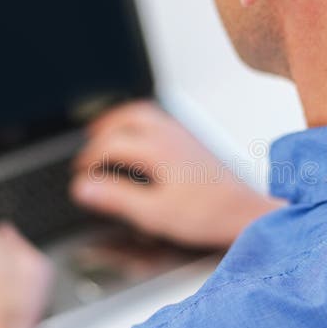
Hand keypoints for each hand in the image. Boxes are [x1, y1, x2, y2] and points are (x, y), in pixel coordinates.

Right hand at [71, 100, 282, 249]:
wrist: (245, 214)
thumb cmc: (209, 214)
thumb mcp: (154, 213)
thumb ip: (116, 199)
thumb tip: (85, 188)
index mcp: (157, 150)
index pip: (111, 144)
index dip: (90, 158)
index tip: (80, 172)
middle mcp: (171, 136)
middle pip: (128, 116)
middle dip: (103, 128)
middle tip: (88, 143)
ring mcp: (185, 136)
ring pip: (146, 113)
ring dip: (122, 119)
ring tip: (109, 131)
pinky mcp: (195, 143)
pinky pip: (161, 120)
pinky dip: (142, 123)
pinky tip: (142, 139)